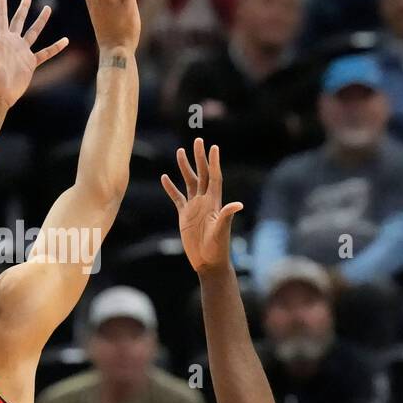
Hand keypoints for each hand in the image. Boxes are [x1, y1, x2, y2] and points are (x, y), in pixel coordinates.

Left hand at [0, 0, 70, 108]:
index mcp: (1, 39)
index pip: (2, 18)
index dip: (2, 5)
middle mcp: (13, 43)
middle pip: (19, 21)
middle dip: (23, 8)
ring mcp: (23, 52)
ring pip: (34, 33)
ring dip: (41, 21)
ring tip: (48, 9)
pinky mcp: (31, 63)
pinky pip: (46, 53)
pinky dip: (55, 48)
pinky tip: (65, 41)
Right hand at [161, 138, 243, 273]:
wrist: (209, 261)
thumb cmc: (218, 247)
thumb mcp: (222, 231)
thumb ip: (227, 216)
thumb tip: (238, 205)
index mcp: (214, 202)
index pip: (214, 177)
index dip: (214, 162)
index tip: (213, 147)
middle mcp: (205, 201)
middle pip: (202, 174)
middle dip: (200, 158)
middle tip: (198, 141)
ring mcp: (194, 207)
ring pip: (189, 182)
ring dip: (185, 167)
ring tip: (180, 151)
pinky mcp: (184, 215)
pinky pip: (177, 197)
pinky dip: (171, 188)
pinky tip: (164, 177)